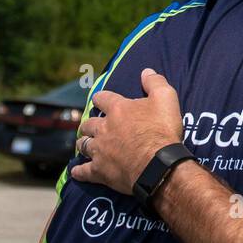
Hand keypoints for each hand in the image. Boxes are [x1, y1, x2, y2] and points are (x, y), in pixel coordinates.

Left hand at [71, 68, 183, 193]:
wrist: (159, 165)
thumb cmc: (162, 130)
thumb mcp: (166, 98)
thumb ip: (155, 83)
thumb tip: (146, 71)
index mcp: (118, 109)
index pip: (103, 98)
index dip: (100, 98)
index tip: (99, 99)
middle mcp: (104, 128)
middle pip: (88, 123)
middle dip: (88, 124)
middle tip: (90, 126)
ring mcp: (99, 150)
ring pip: (83, 144)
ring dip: (82, 143)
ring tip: (83, 144)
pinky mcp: (99, 171)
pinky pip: (83, 171)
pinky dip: (79, 171)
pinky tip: (76, 171)